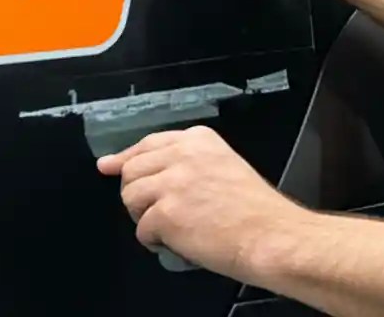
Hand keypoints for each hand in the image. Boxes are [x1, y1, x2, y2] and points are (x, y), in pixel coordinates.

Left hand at [97, 126, 313, 283]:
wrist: (273, 237)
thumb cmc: (254, 211)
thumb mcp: (222, 166)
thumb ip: (183, 163)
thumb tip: (127, 166)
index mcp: (198, 140)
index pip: (147, 144)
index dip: (126, 158)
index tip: (109, 165)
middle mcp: (181, 154)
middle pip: (132, 171)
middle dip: (140, 194)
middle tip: (160, 213)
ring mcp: (172, 182)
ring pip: (130, 197)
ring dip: (145, 217)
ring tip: (172, 228)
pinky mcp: (166, 213)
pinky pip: (142, 230)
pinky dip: (156, 242)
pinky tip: (179, 243)